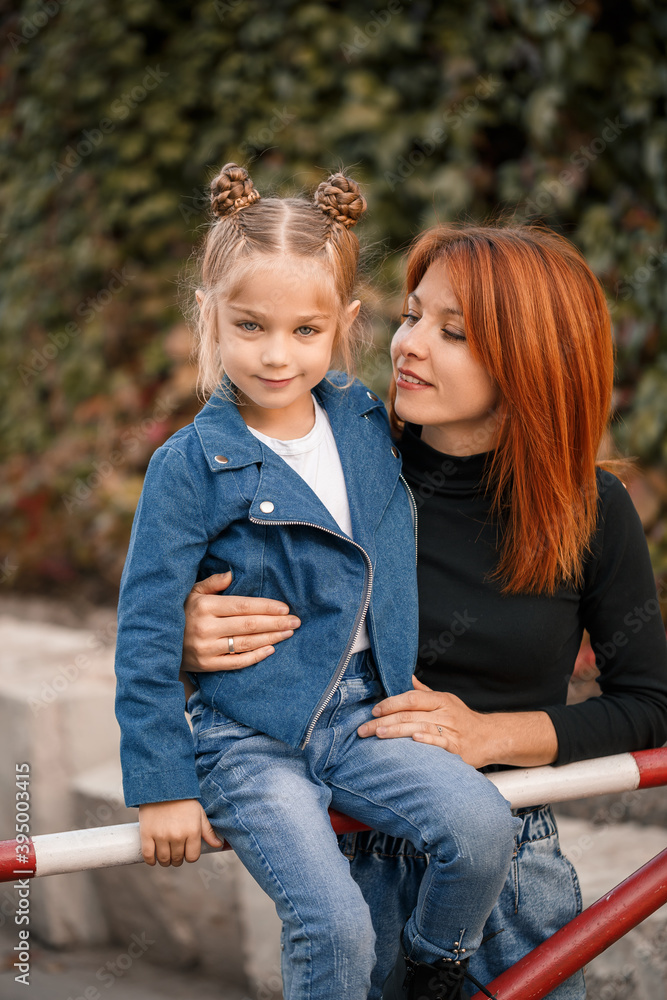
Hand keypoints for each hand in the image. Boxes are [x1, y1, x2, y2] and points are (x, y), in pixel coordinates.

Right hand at [138, 799, 222, 865]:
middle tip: (175, 853)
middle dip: (177, 859)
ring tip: (165, 855)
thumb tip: (218, 845)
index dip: (190, 856)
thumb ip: (208, 831)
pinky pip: (148, 855)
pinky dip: (151, 860)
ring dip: (165, 861)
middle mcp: (177, 836)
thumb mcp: (199, 813)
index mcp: (192, 831)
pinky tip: (153, 859)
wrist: (162, 787)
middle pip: (177, 859)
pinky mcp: (146, 834)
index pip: (192, 857)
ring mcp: (161, 836)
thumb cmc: (183, 801)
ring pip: (163, 859)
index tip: (187, 851)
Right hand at [183, 571, 300, 670]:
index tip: (285, 608)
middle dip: (275, 623)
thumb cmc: (180, 612)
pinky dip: (255, 656)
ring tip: (289, 632)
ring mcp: (206, 649)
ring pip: (246, 643)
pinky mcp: (207, 666)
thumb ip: (212, 583)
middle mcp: (206, 628)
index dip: (266, 607)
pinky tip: (271, 649)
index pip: (242, 606)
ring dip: (271, 638)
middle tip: (295, 621)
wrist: (156, 642)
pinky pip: (236, 662)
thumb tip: (231, 574)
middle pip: (249, 625)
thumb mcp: (191, 592)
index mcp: (204, 606)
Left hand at [357, 676, 495, 767]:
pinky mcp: (457, 748)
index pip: (411, 698)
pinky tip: (413, 741)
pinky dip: (426, 741)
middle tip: (365, 728)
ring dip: (396, 731)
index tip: (374, 711)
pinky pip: (440, 742)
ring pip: (419, 727)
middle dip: (384, 721)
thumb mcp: (445, 700)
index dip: (391, 703)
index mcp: (440, 700)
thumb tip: (406, 676)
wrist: (490, 737)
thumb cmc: (462, 719)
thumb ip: (424, 692)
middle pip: (410, 714)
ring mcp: (451, 730)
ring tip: (378, 734)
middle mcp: (445, 713)